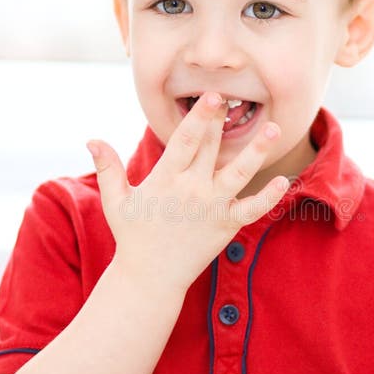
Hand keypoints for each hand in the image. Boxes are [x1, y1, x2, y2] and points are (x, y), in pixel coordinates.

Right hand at [87, 92, 288, 290]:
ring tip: (273, 128)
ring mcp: (212, 207)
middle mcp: (191, 189)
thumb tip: (91, 139)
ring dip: (257, 151)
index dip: (199, 116)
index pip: (184, 140)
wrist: (150, 278)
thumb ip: (108, 169)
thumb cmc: (133, 236)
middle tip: (236, 96)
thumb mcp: (116, 201)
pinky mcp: (226, 226)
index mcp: (166, 179)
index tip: (213, 95)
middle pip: (211, 149)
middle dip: (223, 122)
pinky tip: (282, 181)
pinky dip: (268, 197)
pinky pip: (251, 209)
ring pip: (239, 173)